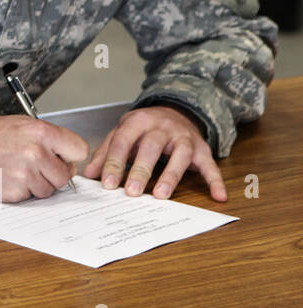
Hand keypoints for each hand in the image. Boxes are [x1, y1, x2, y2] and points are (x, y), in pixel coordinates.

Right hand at [0, 114, 88, 201]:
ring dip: (37, 184)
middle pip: (65, 175)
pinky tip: (8, 177)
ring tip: (17, 170)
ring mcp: (26, 175)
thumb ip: (47, 138)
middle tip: (35, 166)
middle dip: (53, 173)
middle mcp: (35, 153)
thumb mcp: (19, 123)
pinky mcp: (15, 192)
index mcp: (40, 132)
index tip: (63, 157)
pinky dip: (22, 190)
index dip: (70, 156)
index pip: (79, 150)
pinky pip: (30, 196)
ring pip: (49, 189)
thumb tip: (66, 156)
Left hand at [82, 105, 225, 201]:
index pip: (123, 141)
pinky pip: (210, 165)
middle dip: (140, 170)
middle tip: (131, 192)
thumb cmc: (143, 128)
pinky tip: (218, 196)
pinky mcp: (202, 148)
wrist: (175, 111)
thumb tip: (90, 174)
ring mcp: (184, 137)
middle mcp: (162, 127)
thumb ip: (106, 152)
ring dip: (171, 176)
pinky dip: (215, 181)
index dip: (114, 163)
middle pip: (151, 147)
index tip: (107, 184)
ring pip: (180, 155)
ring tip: (161, 195)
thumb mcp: (122, 133)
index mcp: (137, 121)